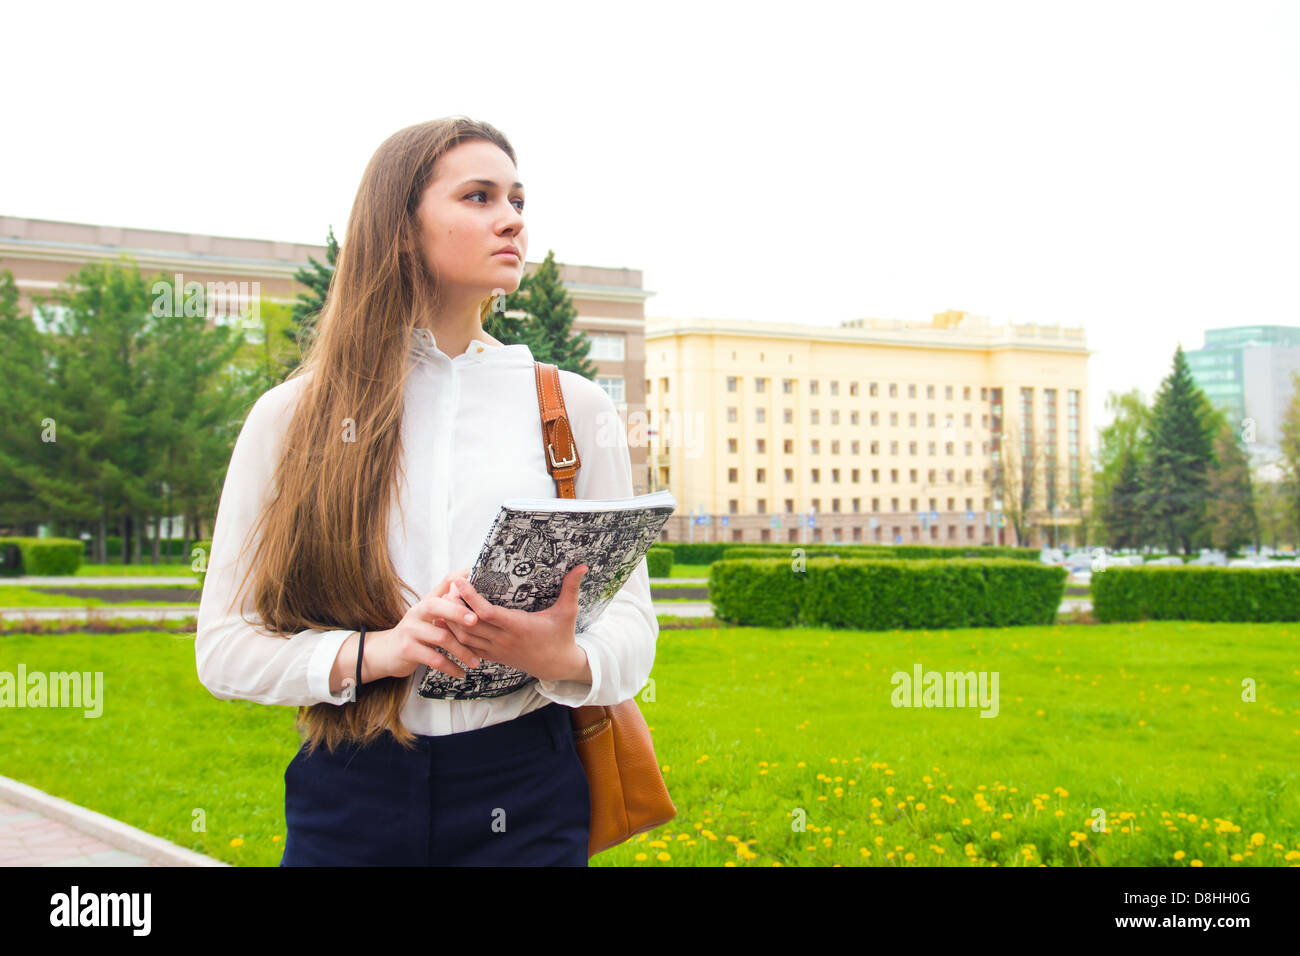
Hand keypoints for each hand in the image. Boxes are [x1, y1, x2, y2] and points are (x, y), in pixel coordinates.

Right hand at [363, 568, 485, 681]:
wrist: (386, 652)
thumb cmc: (415, 632)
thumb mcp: (428, 615)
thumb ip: (446, 601)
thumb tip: (468, 582)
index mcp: (426, 601)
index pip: (443, 583)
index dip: (459, 579)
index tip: (476, 577)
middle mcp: (417, 612)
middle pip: (436, 606)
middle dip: (457, 611)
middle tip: (476, 621)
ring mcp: (410, 631)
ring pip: (441, 637)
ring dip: (462, 651)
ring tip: (476, 661)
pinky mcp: (408, 650)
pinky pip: (434, 659)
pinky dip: (450, 667)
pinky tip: (460, 672)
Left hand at [437, 564, 588, 682]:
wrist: (557, 666)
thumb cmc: (562, 636)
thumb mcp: (568, 612)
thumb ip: (571, 588)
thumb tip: (583, 566)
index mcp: (518, 626)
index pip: (486, 612)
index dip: (469, 597)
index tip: (458, 581)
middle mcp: (503, 640)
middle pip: (468, 625)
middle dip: (454, 607)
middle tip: (446, 587)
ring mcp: (496, 650)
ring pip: (464, 639)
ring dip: (452, 622)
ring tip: (445, 602)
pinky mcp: (493, 656)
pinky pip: (468, 648)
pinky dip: (456, 635)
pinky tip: (450, 621)